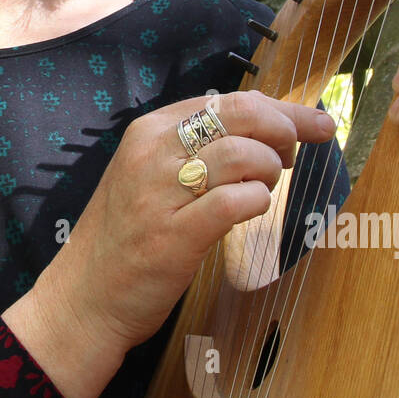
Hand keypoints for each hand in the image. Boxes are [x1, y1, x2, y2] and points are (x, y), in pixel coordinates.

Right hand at [34, 91, 335, 365]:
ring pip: (241, 155)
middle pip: (239, 115)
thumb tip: (263, 128)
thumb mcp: (149, 175)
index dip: (280, 108)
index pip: (226, 100)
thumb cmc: (126, 238)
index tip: (314, 123)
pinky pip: (234, 202)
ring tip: (265, 187)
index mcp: (148, 130)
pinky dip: (256, 201)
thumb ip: (194, 149)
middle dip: (284, 129)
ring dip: (269, 170)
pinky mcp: (174, 237)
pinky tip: (252, 209)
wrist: (84, 297)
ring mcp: (160, 194)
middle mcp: (151, 153)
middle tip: (296, 153)